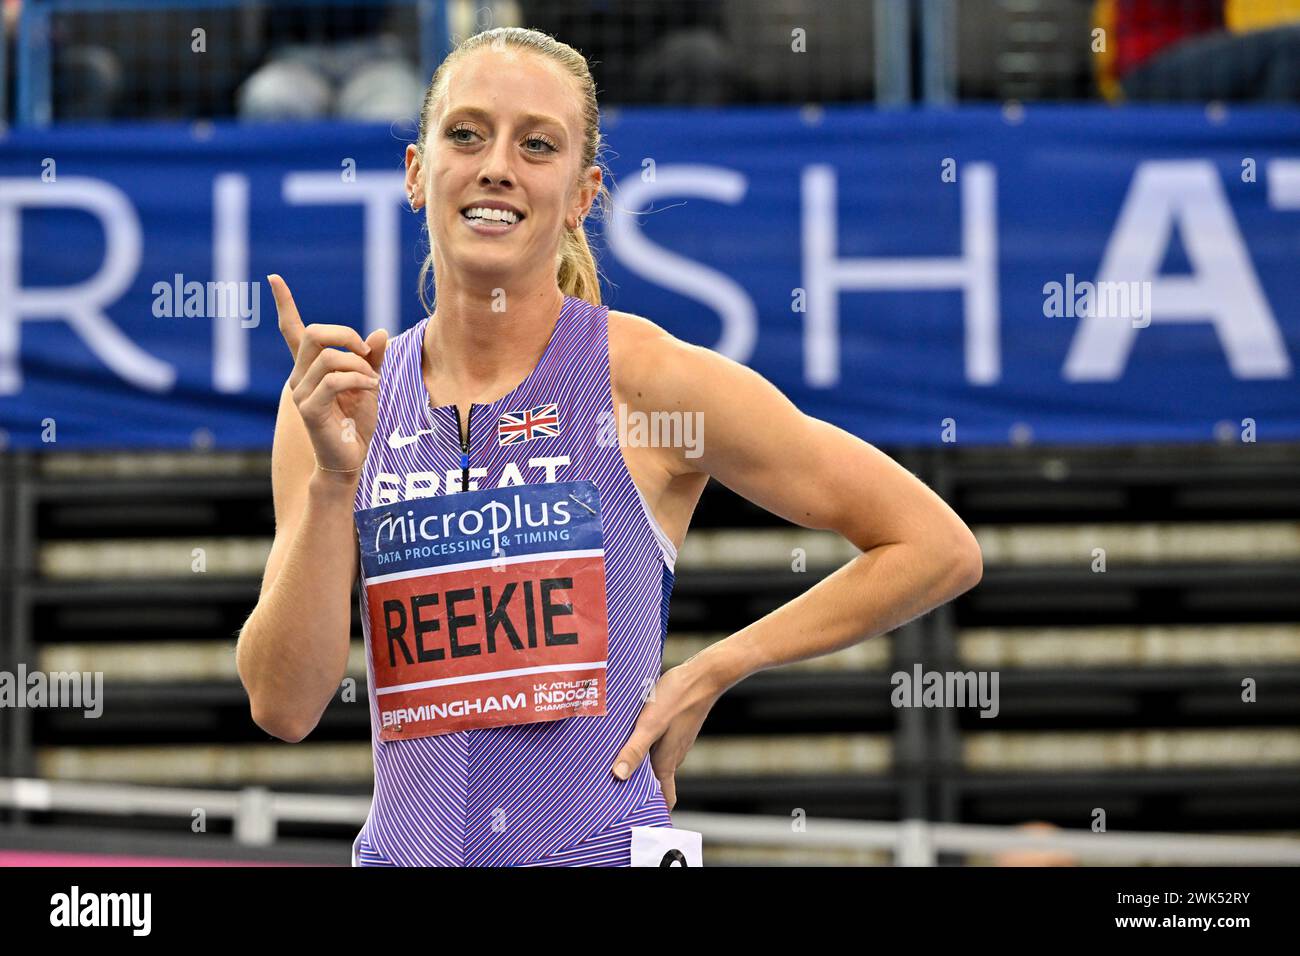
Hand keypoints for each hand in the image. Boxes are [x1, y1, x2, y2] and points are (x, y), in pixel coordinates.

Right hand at [271, 274, 388, 473]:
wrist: (350, 458)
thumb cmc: (357, 422)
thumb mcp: (368, 383)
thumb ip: (372, 359)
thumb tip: (380, 332)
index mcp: (310, 368)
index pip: (292, 331)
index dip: (285, 304)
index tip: (274, 278)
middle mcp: (299, 376)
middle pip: (316, 334)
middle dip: (347, 335)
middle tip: (367, 352)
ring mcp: (301, 393)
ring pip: (330, 358)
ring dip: (360, 365)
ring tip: (372, 382)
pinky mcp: (309, 410)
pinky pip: (334, 380)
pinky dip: (359, 380)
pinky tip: (372, 389)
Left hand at [610, 658, 724, 810]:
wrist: (705, 675)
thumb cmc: (677, 697)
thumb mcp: (650, 724)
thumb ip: (634, 750)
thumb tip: (617, 776)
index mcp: (666, 762)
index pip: (665, 798)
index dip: (653, 812)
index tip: (638, 821)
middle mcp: (672, 756)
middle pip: (657, 784)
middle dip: (639, 792)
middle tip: (616, 797)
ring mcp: (676, 743)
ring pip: (657, 764)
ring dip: (641, 770)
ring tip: (616, 769)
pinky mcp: (675, 729)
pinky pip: (658, 747)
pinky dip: (645, 751)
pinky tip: (631, 740)